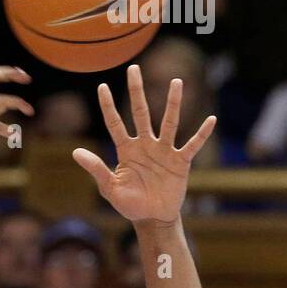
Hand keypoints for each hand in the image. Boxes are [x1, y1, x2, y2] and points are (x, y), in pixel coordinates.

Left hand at [73, 64, 215, 223]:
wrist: (152, 219)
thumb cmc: (129, 204)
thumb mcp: (110, 188)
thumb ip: (96, 169)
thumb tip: (75, 152)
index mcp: (127, 150)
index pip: (115, 124)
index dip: (108, 106)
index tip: (102, 86)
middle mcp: (145, 145)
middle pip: (141, 113)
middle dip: (136, 91)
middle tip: (134, 69)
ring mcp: (164, 151)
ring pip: (169, 122)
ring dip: (173, 103)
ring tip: (176, 82)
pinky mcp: (180, 162)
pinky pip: (192, 145)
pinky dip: (202, 134)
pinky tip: (211, 120)